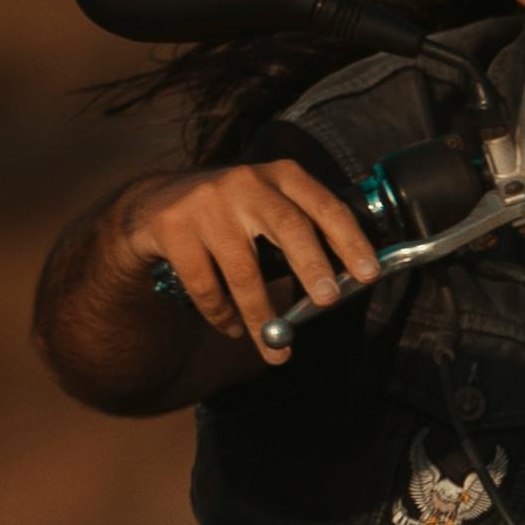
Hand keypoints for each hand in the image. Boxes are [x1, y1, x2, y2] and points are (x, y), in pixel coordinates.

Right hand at [123, 160, 381, 357]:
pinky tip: (233, 328)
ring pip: (243, 270)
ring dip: (262, 317)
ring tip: (276, 348)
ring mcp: (206, 203)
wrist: (156, 203)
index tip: (369, 274)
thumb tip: (350, 281)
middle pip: (288, 227)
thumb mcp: (270, 206)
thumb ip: (305, 231)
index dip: (350, 241)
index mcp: (282, 177)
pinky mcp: (172, 227)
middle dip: (312, 267)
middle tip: (328, 301)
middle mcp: (246, 182)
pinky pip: (205, 285)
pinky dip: (222, 315)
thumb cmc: (232, 214)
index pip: (325, 206)